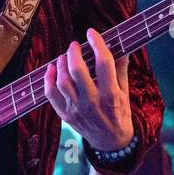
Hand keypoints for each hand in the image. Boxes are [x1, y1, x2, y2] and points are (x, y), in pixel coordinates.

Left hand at [44, 28, 132, 151]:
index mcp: (111, 94)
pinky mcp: (66, 115)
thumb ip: (121, 69)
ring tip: (64, 57)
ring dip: (61, 64)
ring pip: (62, 81)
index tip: (92, 33)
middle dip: (74, 52)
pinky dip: (48, 79)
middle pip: (78, 70)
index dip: (97, 43)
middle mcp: (92, 102)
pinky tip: (52, 69)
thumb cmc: (119, 113)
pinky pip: (51, 95)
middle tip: (75, 45)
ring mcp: (77, 110)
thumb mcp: (125, 91)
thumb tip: (121, 46)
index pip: (103, 62)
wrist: (111, 141)